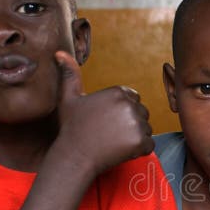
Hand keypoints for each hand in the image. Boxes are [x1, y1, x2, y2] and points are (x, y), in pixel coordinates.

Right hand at [53, 51, 153, 174]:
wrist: (74, 157)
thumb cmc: (71, 128)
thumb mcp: (68, 98)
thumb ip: (70, 74)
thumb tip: (60, 53)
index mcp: (118, 92)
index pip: (133, 99)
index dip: (121, 112)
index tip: (107, 121)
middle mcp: (130, 105)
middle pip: (142, 113)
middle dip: (130, 123)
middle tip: (109, 133)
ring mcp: (137, 124)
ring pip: (146, 129)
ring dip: (135, 137)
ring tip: (114, 141)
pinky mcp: (141, 142)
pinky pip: (149, 144)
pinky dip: (139, 149)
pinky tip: (121, 150)